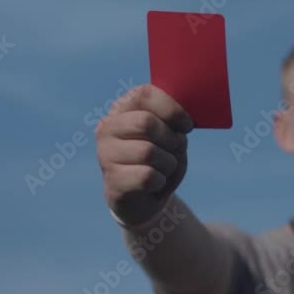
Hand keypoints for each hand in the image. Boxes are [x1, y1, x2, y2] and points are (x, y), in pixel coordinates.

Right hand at [95, 83, 194, 225]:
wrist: (145, 199)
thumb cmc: (160, 160)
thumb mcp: (170, 136)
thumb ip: (173, 123)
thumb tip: (181, 124)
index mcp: (122, 109)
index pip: (144, 94)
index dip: (172, 109)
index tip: (187, 126)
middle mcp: (107, 128)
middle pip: (146, 123)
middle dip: (170, 138)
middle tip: (175, 149)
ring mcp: (105, 154)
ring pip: (148, 152)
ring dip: (168, 163)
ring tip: (164, 168)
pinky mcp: (112, 180)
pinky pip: (147, 176)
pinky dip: (161, 181)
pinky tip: (155, 183)